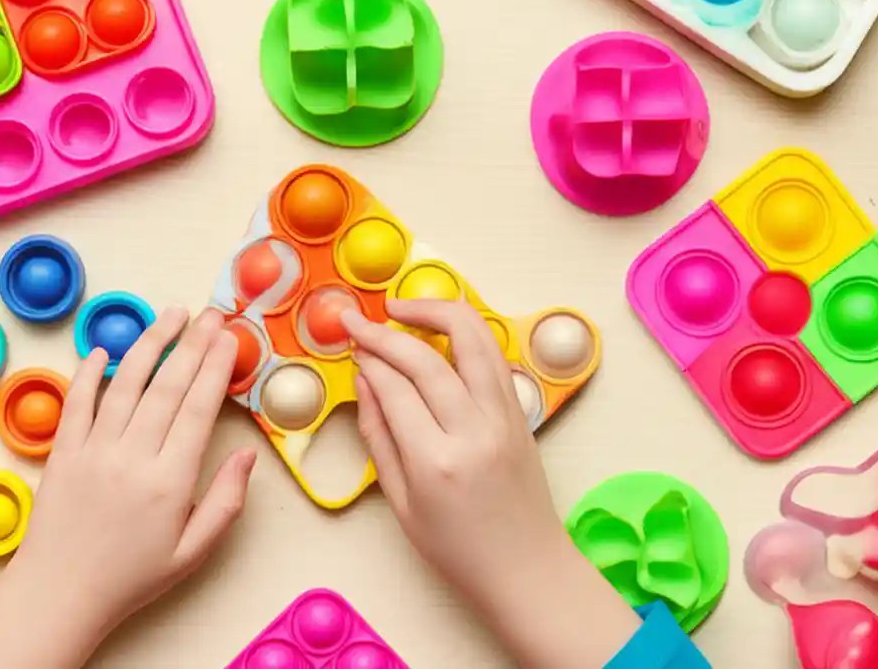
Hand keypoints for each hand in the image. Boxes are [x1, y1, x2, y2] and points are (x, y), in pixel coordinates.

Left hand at [0, 307, 255, 668]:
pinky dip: (89, 372)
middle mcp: (131, 457)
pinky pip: (77, 402)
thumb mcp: (193, 552)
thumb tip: (247, 455)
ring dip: (149, 343)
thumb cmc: (132, 577)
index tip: (228, 339)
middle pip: (166, 387)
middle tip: (211, 315)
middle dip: (192, 344)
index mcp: (169, 481)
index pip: (197, 409)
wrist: (61, 594)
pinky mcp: (63, 452)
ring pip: (125, 383)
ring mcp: (93, 450)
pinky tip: (104, 349)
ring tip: (171, 315)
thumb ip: (226, 502)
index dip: (214, 368)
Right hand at [341, 299, 637, 667]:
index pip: (395, 388)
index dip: (369, 358)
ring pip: (473, 341)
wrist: (527, 569)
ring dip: (436, 312)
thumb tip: (364, 379)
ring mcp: (504, 418)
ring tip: (402, 307)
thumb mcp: (400, 503)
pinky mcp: (520, 413)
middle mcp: (473, 432)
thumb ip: (379, 436)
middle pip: (427, 359)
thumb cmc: (457, 549)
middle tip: (358, 319)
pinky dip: (467, 332)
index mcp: (436, 462)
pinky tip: (442, 327)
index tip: (350, 343)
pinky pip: (493, 357)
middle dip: (387, 331)